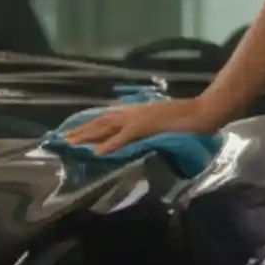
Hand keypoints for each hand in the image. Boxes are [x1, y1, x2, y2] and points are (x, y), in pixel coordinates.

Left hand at [63, 96, 223, 154]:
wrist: (201, 112)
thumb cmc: (184, 118)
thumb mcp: (159, 123)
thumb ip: (145, 129)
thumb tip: (135, 137)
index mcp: (134, 112)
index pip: (107, 118)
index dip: (89, 125)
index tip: (74, 131)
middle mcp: (131, 113)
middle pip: (100, 122)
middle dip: (81, 131)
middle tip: (62, 139)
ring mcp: (137, 119)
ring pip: (105, 127)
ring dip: (87, 136)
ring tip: (70, 144)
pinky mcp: (145, 127)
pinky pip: (123, 138)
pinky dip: (109, 145)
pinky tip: (97, 152)